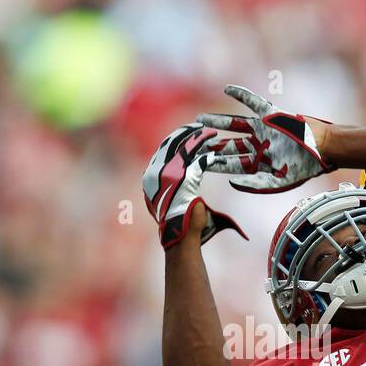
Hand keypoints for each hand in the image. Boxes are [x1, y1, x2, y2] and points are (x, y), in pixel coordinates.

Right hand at [142, 123, 245, 249]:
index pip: (162, 150)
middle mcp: (155, 173)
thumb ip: (171, 190)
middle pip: (171, 143)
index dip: (174, 139)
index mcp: (149, 178)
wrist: (179, 239)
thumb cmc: (179, 226)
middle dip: (186, 133)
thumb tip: (178, 185)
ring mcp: (168, 175)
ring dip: (198, 138)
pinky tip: (216, 151)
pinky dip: (209, 156)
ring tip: (210, 133)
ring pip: (185, 149)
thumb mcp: (169, 204)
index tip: (186, 133)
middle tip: (199, 127)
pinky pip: (199, 161)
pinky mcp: (184, 179)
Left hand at [198, 84, 331, 192]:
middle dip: (211, 143)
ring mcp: (264, 130)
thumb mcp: (278, 182)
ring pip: (235, 124)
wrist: (323, 148)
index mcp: (259, 163)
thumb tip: (231, 181)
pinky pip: (254, 102)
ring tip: (200, 119)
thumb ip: (254, 184)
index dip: (215, 162)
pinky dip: (241, 95)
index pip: (231, 163)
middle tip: (192, 141)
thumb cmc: (304, 167)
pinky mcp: (272, 115)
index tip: (198, 161)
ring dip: (218, 121)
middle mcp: (258, 146)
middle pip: (229, 144)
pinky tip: (227, 88)